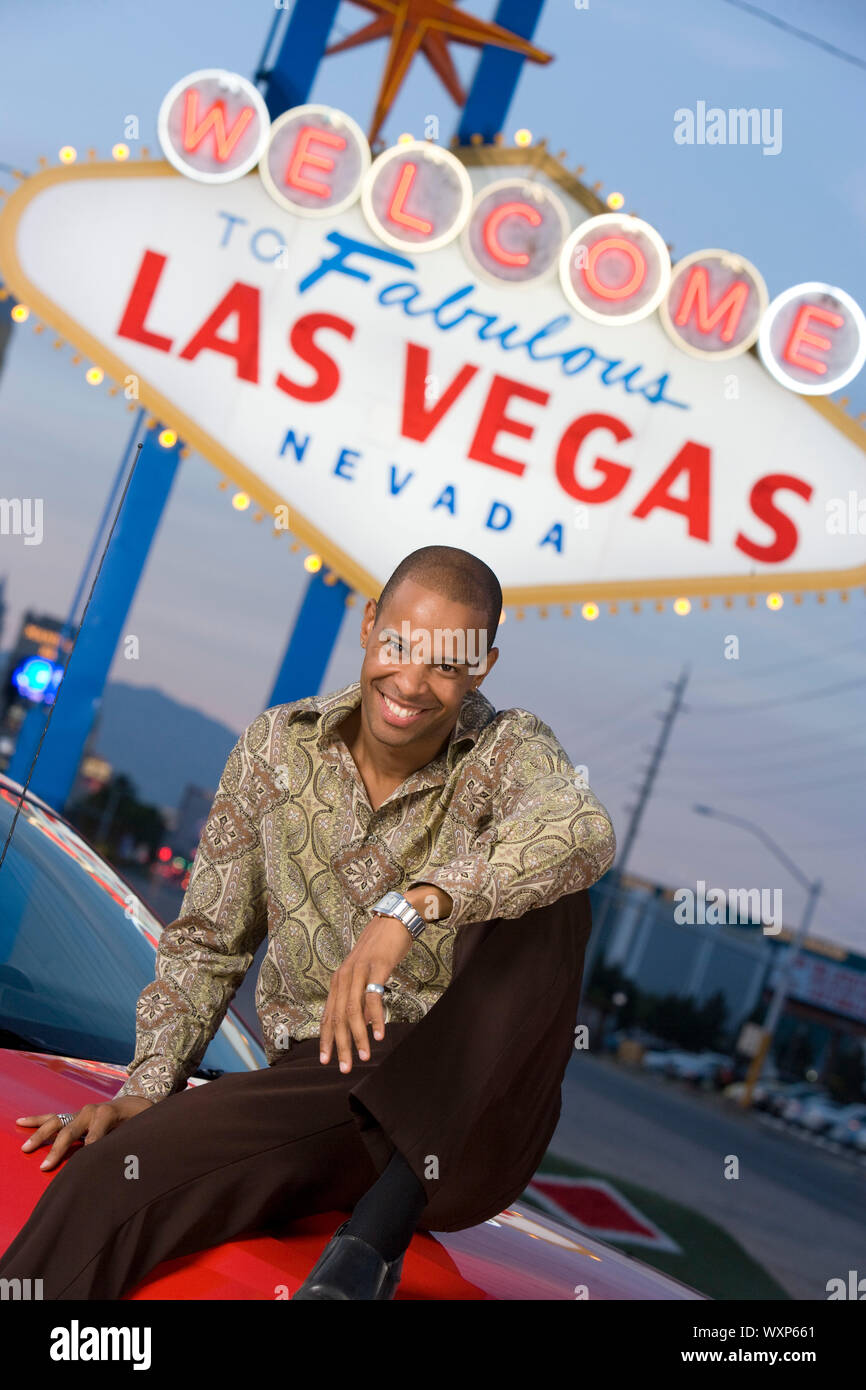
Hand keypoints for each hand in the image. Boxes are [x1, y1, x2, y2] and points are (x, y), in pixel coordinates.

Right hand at [15, 1097, 153, 1170]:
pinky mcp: (73, 1116)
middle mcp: (91, 1111)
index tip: (84, 1161)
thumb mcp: (142, 1129)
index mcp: (108, 1114)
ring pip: (56, 1123)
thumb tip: (134, 1161)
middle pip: (70, 1130)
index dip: (92, 1146)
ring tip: (26, 1149)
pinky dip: (36, 1121)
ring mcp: (79, 1113)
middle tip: (46, 1166)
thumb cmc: (139, 1120)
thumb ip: (136, 1142)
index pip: (96, 1134)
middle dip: (58, 1148)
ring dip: (40, 1136)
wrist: (133, 1104)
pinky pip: (52, 1118)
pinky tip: (20, 1122)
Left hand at [319, 912, 413, 1073]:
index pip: (328, 1015)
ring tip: (364, 1057)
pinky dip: (375, 1018)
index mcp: (338, 980)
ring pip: (353, 1011)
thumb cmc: (380, 949)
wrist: (394, 919)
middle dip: (340, 1046)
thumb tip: (362, 1026)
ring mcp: (359, 971)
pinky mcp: (376, 967)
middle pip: (338, 1018)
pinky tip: (380, 1034)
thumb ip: (361, 998)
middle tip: (345, 1068)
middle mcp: (344, 976)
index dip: (325, 1039)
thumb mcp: (365, 974)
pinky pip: (373, 997)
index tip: (326, 1060)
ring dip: (358, 1038)